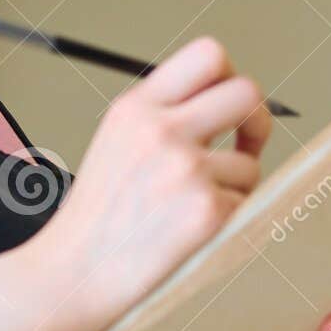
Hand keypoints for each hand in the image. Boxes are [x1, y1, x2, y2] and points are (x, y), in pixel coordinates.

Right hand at [34, 36, 272, 328]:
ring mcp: (185, 170)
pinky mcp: (206, 212)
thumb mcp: (117, 141)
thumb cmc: (98, 216)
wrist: (73, 275)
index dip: (231, 76)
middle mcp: (161, 130)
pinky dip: (227, 220)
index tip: (227, 108)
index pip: (209, 55)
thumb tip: (230, 103)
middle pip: (247, 94)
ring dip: (235, 187)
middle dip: (258, 122)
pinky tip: (190, 233)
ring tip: (191, 210)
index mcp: (136, 107)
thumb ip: (164, 116)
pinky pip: (245, 203)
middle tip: (246, 146)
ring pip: (250, 163)